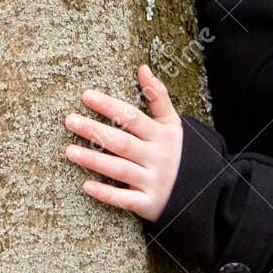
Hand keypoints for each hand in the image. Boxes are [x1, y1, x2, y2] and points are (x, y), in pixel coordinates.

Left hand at [63, 64, 182, 221]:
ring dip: (95, 160)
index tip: (86, 95)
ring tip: (69, 151)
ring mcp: (153, 181)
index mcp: (161, 136)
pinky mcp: (150, 204)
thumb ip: (159, 97)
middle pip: (122, 142)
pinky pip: (126, 200)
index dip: (109, 106)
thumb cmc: (180, 152)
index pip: (132, 117)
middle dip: (95, 130)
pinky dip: (107, 194)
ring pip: (120, 170)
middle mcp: (157, 157)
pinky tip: (86, 186)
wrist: (203, 191)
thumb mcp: (173, 124)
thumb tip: (143, 68)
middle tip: (69, 120)